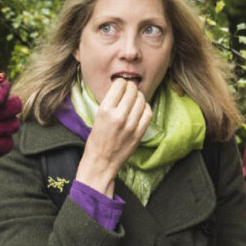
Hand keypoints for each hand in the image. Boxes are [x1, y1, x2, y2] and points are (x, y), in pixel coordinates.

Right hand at [74, 77, 152, 195]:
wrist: (101, 162)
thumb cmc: (97, 140)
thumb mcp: (98, 116)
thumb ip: (111, 102)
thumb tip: (123, 87)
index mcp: (105, 110)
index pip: (119, 85)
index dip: (121, 83)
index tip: (121, 85)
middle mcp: (118, 116)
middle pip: (132, 90)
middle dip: (131, 87)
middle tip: (129, 90)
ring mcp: (131, 125)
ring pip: (141, 100)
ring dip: (138, 96)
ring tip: (134, 99)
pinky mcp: (139, 133)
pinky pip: (148, 112)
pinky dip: (145, 107)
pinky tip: (140, 108)